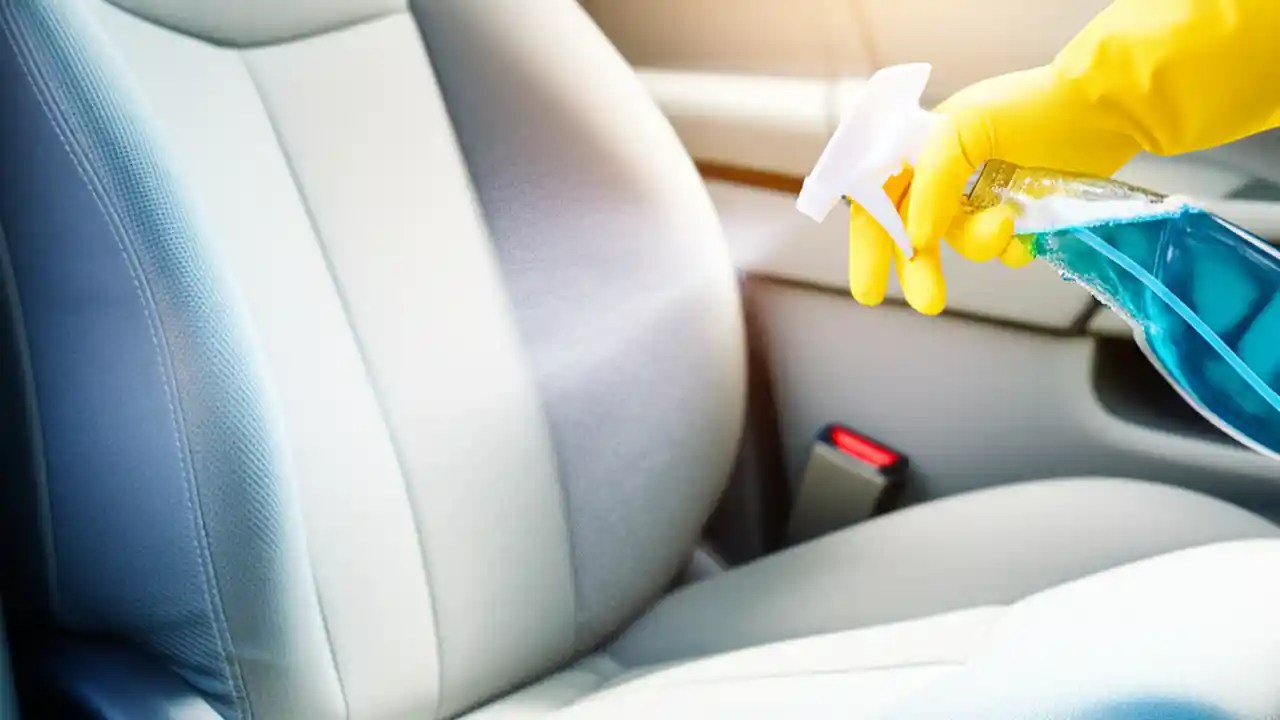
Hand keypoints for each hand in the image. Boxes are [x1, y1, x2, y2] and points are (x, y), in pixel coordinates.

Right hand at [848, 66, 1141, 314]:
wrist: (1102, 108)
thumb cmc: (1029, 106)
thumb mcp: (963, 129)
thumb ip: (932, 182)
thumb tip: (919, 239)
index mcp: (919, 151)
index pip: (878, 203)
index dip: (871, 245)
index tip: (869, 291)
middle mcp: (945, 178)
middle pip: (914, 236)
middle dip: (919, 270)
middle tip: (930, 303)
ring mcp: (982, 199)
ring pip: (963, 243)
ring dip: (981, 242)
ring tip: (1009, 227)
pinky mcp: (1020, 216)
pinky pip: (1005, 251)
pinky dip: (1015, 248)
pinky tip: (1030, 230)